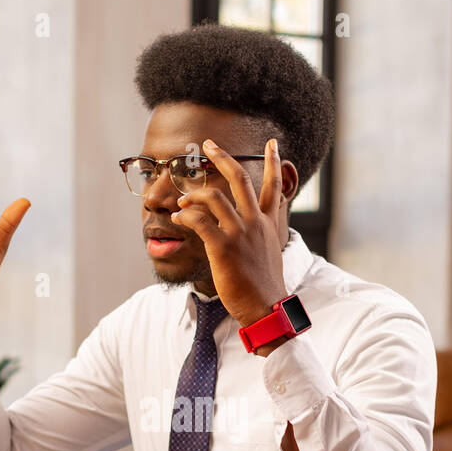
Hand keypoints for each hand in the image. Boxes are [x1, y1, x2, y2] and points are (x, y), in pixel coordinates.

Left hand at [171, 138, 287, 331]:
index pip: (274, 186)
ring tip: (181, 201)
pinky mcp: (223, 247)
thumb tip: (256, 228)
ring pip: (214, 197)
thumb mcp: (270, 253)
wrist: (265, 307)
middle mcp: (255, 223)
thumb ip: (262, 234)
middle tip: (208, 144)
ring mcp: (239, 234)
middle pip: (240, 179)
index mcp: (267, 223)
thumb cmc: (264, 285)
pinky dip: (185, 216)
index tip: (271, 143)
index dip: (273, 162)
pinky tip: (177, 220)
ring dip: (193, 194)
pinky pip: (199, 221)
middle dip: (222, 157)